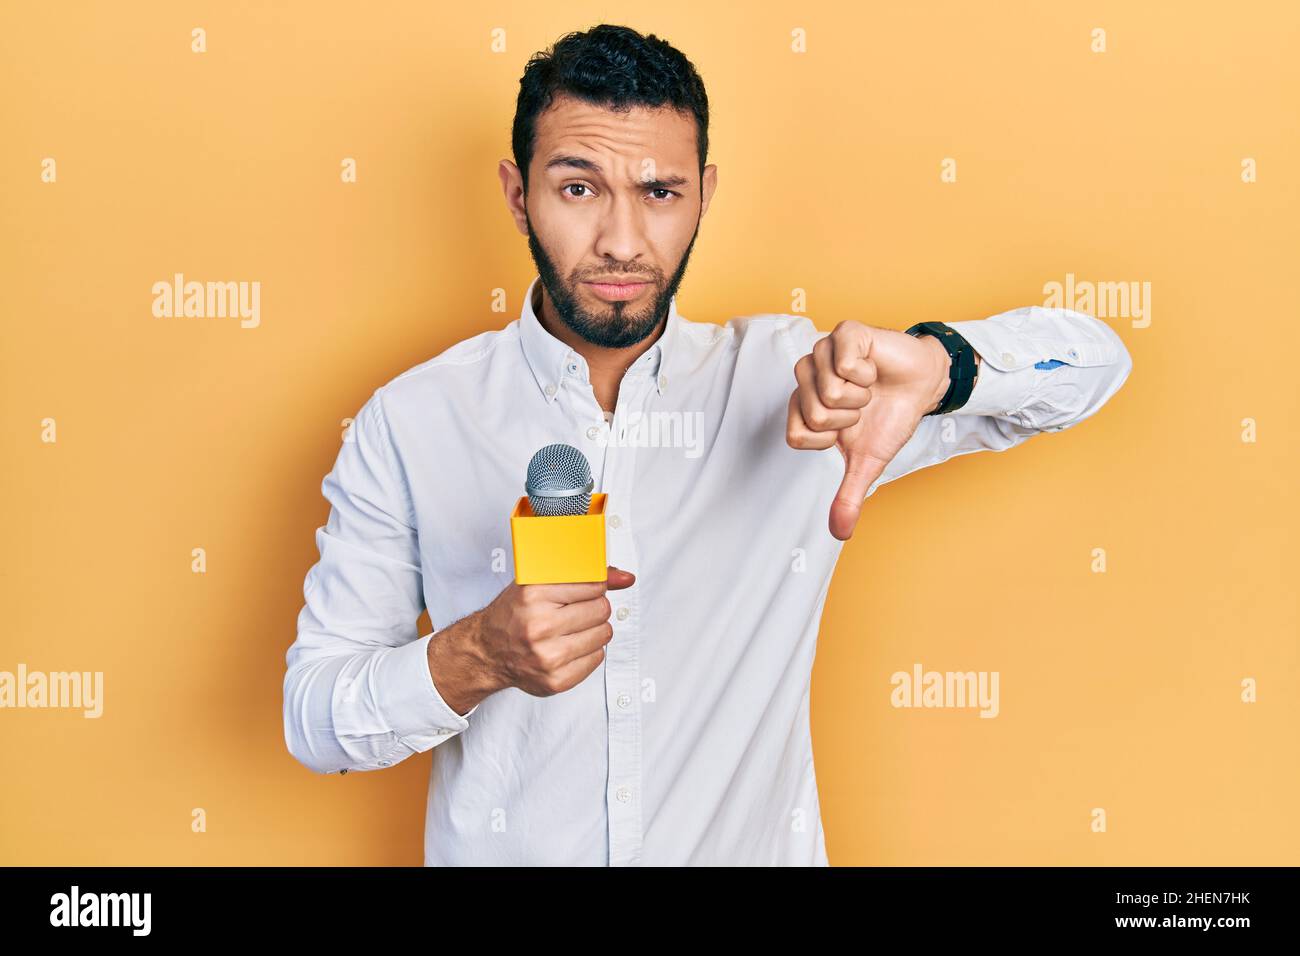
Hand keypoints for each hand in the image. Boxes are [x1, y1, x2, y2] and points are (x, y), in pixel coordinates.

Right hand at [463, 566, 635, 700]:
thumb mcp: (539, 585)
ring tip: (574, 628)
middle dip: (595, 608)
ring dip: (595, 630)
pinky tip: (570, 646)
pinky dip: (589, 651)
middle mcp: (539, 626)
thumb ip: (583, 577)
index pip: (592, 585)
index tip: (588, 590)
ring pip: (603, 634)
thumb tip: (625, 578)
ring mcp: (547, 656)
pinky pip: (597, 659)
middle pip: (601, 609)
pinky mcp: (556, 680)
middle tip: (577, 610)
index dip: (595, 586)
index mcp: (533, 595)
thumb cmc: (515, 615)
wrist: (487, 651)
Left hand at [786, 321, 951, 540]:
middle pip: (813, 415)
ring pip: (827, 391)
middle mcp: (806, 376)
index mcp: (802, 405)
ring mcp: (823, 351)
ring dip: (859, 398)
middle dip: (848, 419)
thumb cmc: (889, 418)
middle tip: (862, 407)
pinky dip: (867, 375)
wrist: (923, 386)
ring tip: (868, 389)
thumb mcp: (868, 462)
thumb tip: (839, 534)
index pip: (796, 436)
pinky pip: (844, 364)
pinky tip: (873, 370)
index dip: (828, 440)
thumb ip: (848, 495)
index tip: (848, 429)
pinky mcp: (845, 333)